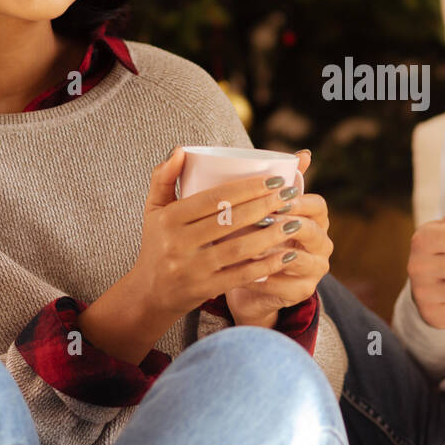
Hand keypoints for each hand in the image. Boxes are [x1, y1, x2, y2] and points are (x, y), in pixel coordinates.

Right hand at [129, 146, 303, 322]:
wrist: (149, 294)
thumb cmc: (157, 244)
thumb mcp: (153, 210)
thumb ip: (163, 178)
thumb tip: (181, 149)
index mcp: (168, 219)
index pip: (214, 198)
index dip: (247, 188)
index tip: (275, 180)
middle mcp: (177, 243)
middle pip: (229, 220)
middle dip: (265, 206)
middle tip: (292, 195)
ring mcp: (191, 269)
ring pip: (238, 248)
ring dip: (271, 235)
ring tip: (295, 222)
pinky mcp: (203, 290)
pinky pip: (240, 276)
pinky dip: (266, 266)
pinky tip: (287, 255)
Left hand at [224, 150, 333, 326]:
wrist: (250, 283)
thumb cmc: (255, 238)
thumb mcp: (264, 209)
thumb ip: (279, 182)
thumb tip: (304, 154)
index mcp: (316, 220)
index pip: (318, 206)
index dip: (299, 201)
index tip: (274, 196)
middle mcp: (321, 244)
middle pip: (314, 232)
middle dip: (287, 225)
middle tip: (260, 221)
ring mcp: (315, 270)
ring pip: (300, 260)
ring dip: (272, 253)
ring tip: (246, 248)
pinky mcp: (302, 292)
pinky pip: (285, 285)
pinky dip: (263, 279)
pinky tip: (242, 274)